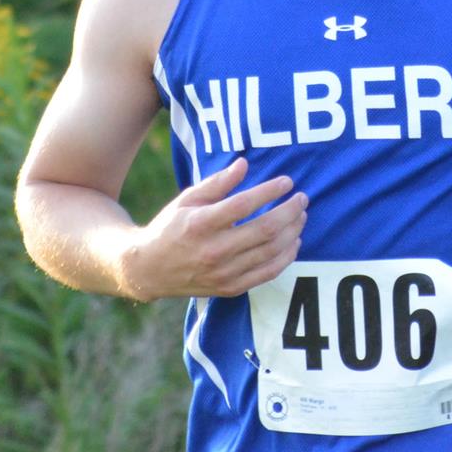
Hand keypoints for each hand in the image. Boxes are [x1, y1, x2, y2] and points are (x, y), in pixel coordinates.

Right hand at [124, 157, 305, 300]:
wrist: (149, 270)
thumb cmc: (171, 227)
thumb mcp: (187, 199)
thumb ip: (217, 183)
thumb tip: (244, 164)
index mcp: (200, 224)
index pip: (243, 205)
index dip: (269, 191)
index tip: (287, 182)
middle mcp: (213, 251)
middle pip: (265, 230)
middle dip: (290, 211)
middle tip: (302, 198)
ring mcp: (223, 273)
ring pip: (271, 251)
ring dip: (293, 232)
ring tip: (301, 216)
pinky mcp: (231, 287)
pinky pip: (268, 273)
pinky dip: (286, 257)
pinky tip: (294, 241)